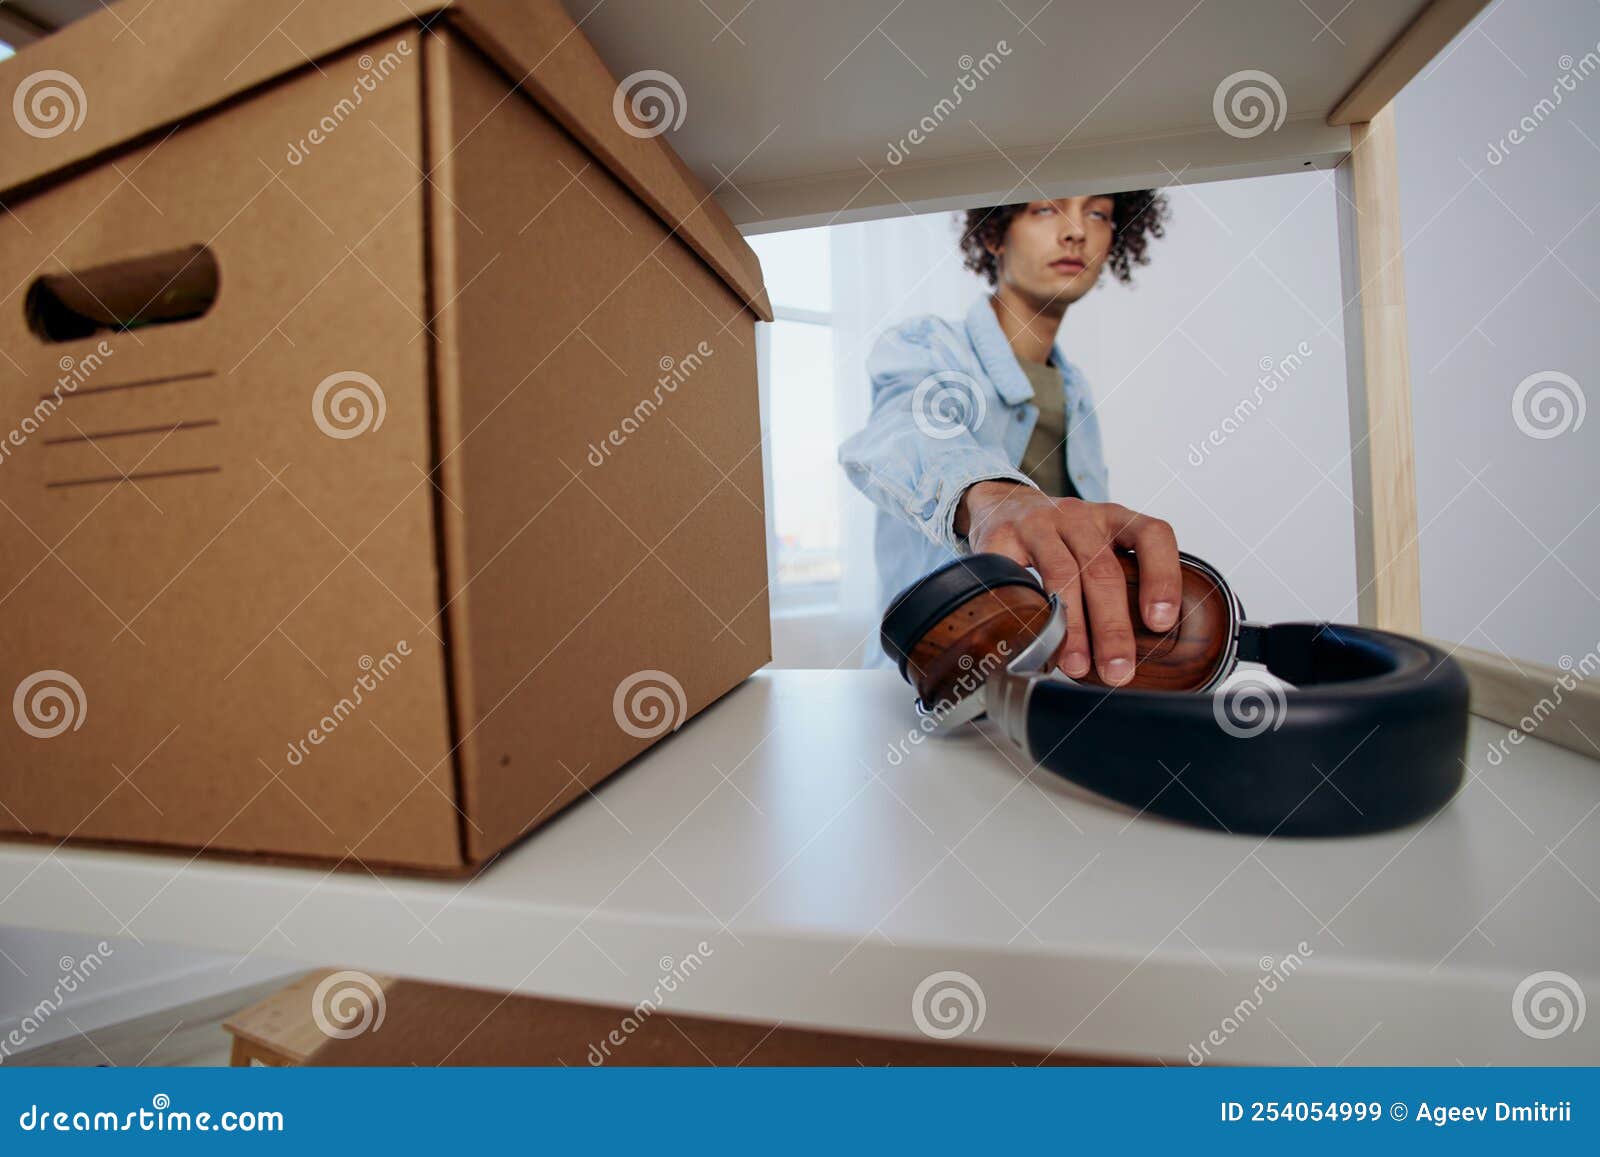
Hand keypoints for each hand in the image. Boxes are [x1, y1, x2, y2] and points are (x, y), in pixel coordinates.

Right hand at [953, 480, 1180, 684]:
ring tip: (1076, 665)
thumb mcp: (1094, 545)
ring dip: (1072, 627)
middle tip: (1118, 670)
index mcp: (1112, 519)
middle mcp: (1078, 517)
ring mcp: (1038, 524)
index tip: (1160, 623)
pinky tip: (1030, 639)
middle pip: (1102, 569)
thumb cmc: (1058, 539)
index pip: (1151, 535)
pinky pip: (1015, 577)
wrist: (1002, 502)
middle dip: (1113, 627)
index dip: (1162, 577)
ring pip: (1062, 575)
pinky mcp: (1001, 536)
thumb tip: (1129, 655)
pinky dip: (1025, 611)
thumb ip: (1113, 583)